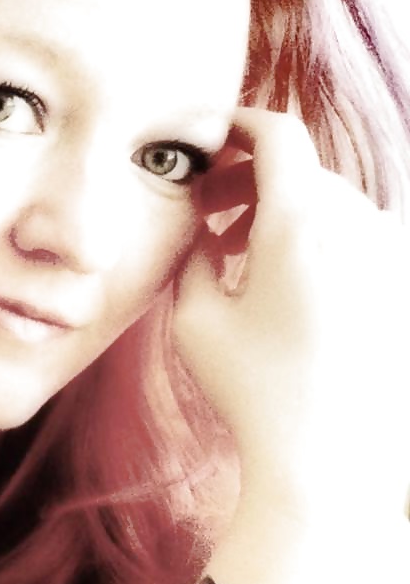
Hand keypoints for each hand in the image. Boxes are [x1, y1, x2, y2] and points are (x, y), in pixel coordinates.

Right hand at [173, 108, 409, 521]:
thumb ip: (194, 258)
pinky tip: (280, 281)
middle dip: (249, 180)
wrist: (326, 460)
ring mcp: (387, 257)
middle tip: (207, 213)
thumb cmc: (252, 388)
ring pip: (330, 205)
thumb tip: (204, 231)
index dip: (240, 124)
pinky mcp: (397, 288)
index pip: (278, 134)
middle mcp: (357, 226)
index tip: (212, 137)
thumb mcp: (197, 320)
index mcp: (301, 222)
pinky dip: (314, 240)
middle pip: (302, 171)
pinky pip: (354, 239)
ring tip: (236, 253)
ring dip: (281, 212)